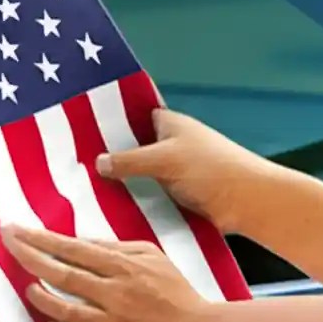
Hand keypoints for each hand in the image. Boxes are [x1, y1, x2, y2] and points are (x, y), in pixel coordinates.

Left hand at [1, 225, 214, 321]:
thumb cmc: (175, 291)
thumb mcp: (151, 255)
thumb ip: (113, 246)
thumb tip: (78, 241)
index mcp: (124, 266)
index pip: (71, 248)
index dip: (39, 238)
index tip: (14, 228)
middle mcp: (116, 294)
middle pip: (62, 275)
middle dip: (28, 256)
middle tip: (6, 242)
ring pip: (66, 310)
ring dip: (41, 298)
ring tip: (28, 288)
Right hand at [97, 109, 290, 234]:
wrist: (248, 202)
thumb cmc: (210, 169)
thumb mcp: (163, 160)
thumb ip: (128, 161)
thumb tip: (98, 162)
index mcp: (168, 123)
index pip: (132, 114)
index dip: (110, 119)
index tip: (80, 129)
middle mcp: (170, 142)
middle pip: (133, 146)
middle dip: (110, 155)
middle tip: (73, 164)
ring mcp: (174, 169)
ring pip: (139, 172)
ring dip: (122, 181)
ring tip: (84, 188)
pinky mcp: (178, 193)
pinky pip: (149, 192)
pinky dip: (135, 198)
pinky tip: (109, 207)